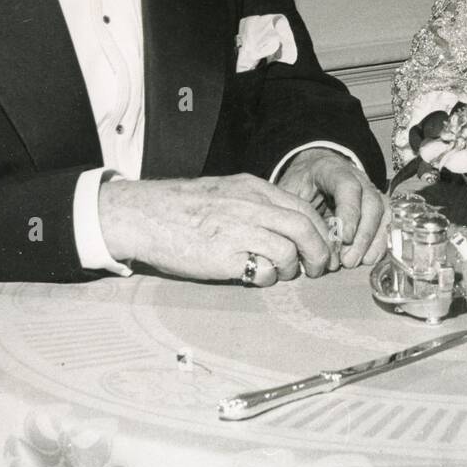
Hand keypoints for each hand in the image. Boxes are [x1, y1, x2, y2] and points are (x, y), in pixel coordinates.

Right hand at [97, 174, 333, 286]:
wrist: (143, 215)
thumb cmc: (182, 206)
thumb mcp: (225, 191)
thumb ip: (255, 203)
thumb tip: (287, 224)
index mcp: (252, 188)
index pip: (303, 207)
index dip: (320, 230)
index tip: (323, 246)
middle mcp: (250, 206)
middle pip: (304, 228)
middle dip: (319, 252)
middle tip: (319, 268)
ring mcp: (237, 231)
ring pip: (288, 250)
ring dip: (293, 268)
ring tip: (283, 273)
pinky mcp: (224, 257)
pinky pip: (262, 271)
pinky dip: (268, 278)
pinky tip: (257, 276)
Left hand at [276, 149, 386, 268]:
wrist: (312, 171)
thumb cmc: (300, 183)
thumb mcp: (289, 190)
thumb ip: (295, 212)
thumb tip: (299, 244)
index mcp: (332, 170)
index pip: (348, 187)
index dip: (349, 213)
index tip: (344, 238)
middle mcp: (358, 178)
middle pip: (371, 203)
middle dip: (362, 235)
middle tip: (347, 260)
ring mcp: (370, 191)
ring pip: (383, 214)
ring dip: (372, 242)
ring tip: (355, 262)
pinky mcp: (376, 206)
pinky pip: (386, 223)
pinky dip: (379, 242)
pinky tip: (368, 259)